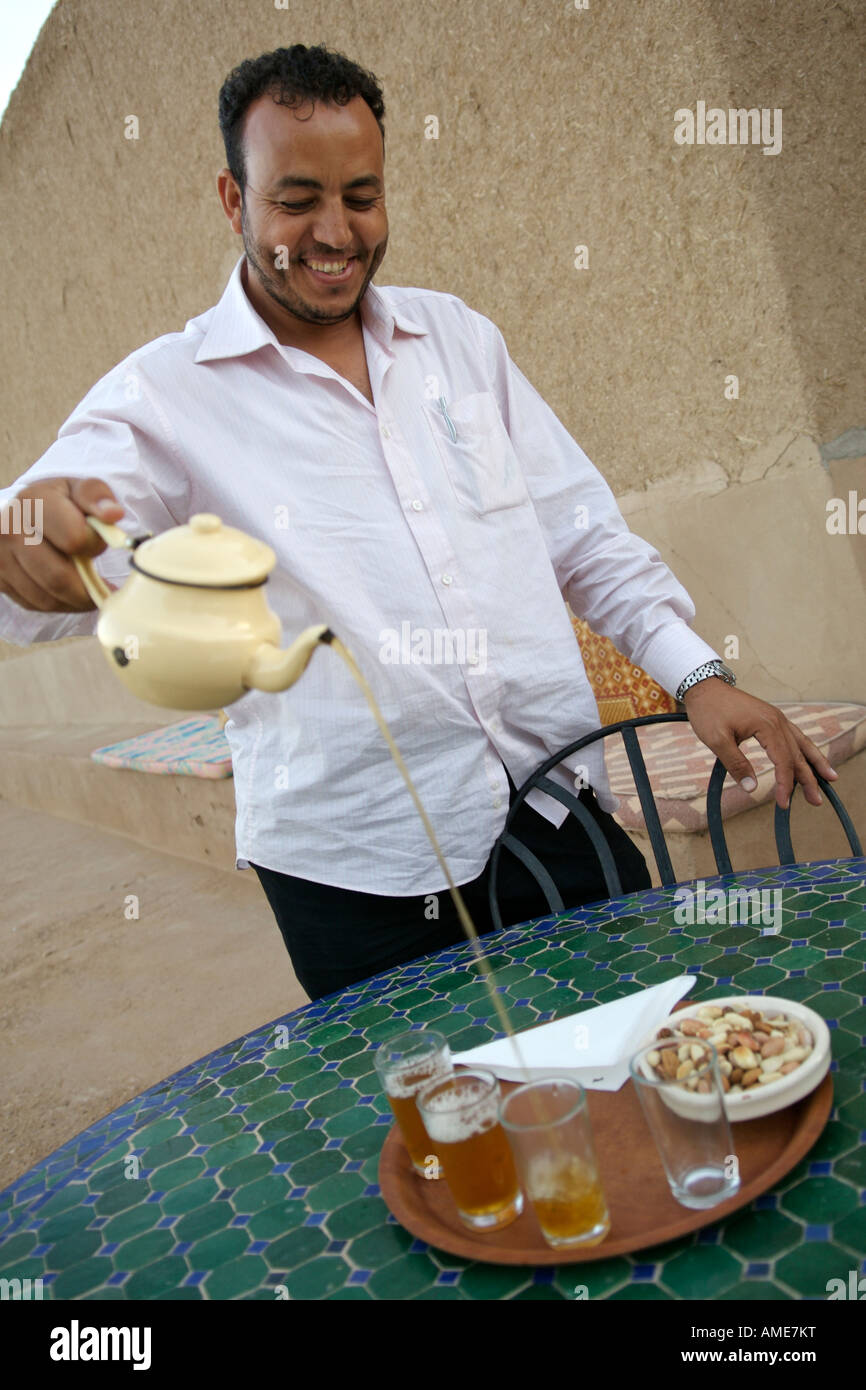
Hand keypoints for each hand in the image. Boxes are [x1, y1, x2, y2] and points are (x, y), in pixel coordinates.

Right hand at [0, 477, 124, 611]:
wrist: (20, 514)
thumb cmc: (56, 503)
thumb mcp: (77, 490)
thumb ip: (96, 496)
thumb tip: (113, 514)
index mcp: (33, 502)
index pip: (73, 538)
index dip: (93, 546)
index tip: (98, 545)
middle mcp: (9, 530)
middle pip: (58, 577)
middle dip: (88, 587)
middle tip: (104, 586)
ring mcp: (0, 558)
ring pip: (48, 598)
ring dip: (75, 601)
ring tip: (89, 590)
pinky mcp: (0, 580)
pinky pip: (36, 605)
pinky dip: (60, 604)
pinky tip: (70, 593)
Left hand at [681, 677, 837, 810]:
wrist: (705, 687)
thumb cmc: (709, 711)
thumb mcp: (716, 739)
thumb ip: (735, 763)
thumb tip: (752, 788)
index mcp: (767, 725)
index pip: (783, 761)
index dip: (785, 784)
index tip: (783, 803)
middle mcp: (778, 720)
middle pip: (797, 754)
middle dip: (809, 779)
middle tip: (817, 802)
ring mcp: (777, 718)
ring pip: (802, 744)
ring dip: (815, 763)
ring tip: (830, 779)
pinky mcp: (772, 718)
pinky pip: (795, 736)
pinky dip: (805, 749)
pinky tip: (812, 758)